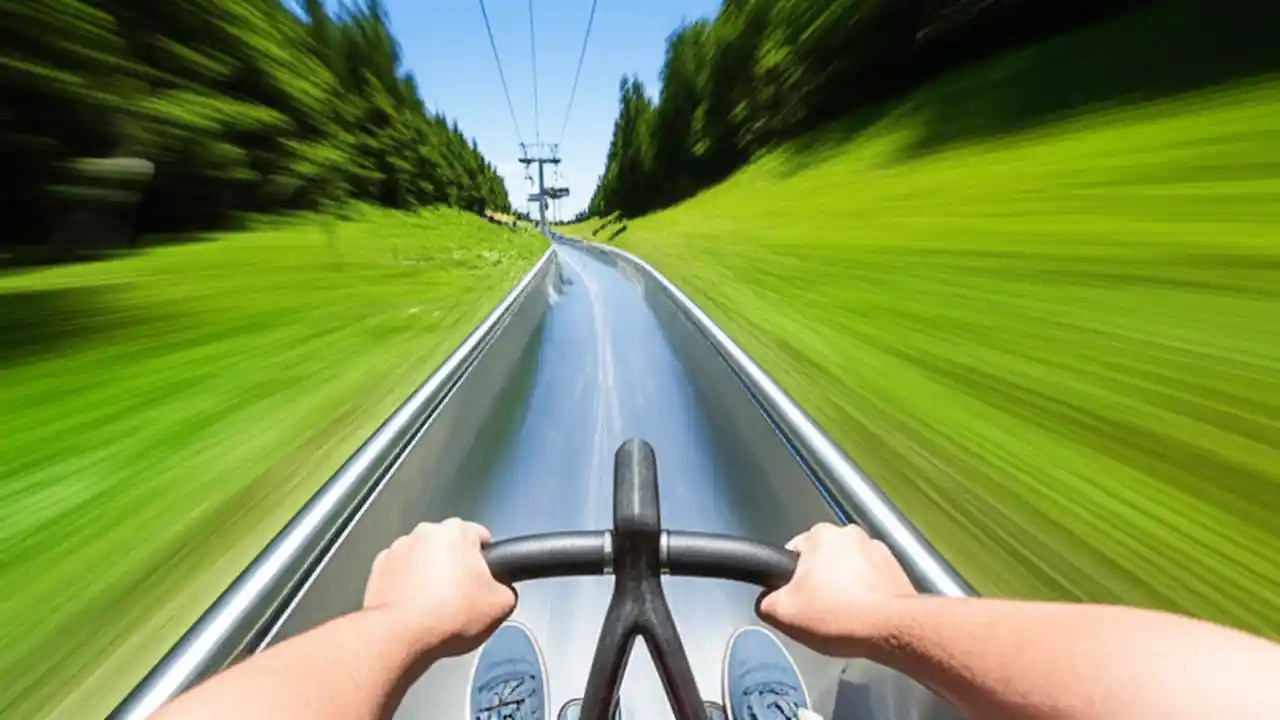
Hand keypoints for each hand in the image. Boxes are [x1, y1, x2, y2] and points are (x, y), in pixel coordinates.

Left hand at [363, 519, 514, 658]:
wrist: (400, 637)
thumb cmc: (448, 616)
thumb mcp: (502, 605)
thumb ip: (507, 589)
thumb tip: (501, 592)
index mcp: (457, 531)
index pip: (481, 537)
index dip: (487, 562)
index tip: (485, 581)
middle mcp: (425, 532)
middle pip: (450, 547)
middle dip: (456, 567)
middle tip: (462, 599)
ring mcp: (398, 549)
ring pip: (423, 559)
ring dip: (429, 576)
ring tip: (436, 608)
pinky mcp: (378, 570)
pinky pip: (400, 574)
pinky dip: (407, 587)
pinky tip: (415, 609)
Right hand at [757, 523, 916, 655]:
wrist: (892, 629)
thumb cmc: (837, 615)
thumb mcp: (782, 613)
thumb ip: (764, 601)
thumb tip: (768, 600)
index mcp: (820, 534)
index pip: (792, 553)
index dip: (790, 580)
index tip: (798, 600)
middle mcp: (850, 533)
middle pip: (822, 559)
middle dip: (819, 581)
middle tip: (820, 611)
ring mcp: (877, 548)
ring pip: (848, 568)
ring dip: (844, 586)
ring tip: (845, 615)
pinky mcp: (897, 567)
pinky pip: (871, 578)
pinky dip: (866, 592)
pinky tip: (864, 614)